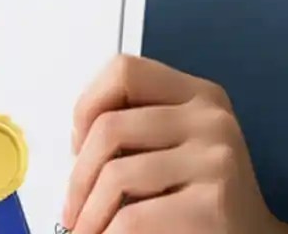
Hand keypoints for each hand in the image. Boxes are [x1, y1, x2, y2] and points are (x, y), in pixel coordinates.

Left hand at [61, 55, 287, 233]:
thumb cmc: (202, 197)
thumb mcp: (176, 146)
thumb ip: (136, 130)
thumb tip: (77, 145)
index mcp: (198, 95)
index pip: (124, 71)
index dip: (87, 104)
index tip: (78, 144)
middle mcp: (211, 119)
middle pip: (109, 127)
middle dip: (78, 175)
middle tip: (71, 207)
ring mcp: (216, 159)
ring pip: (116, 175)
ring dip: (88, 212)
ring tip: (84, 229)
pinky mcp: (215, 204)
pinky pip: (134, 218)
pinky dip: (107, 233)